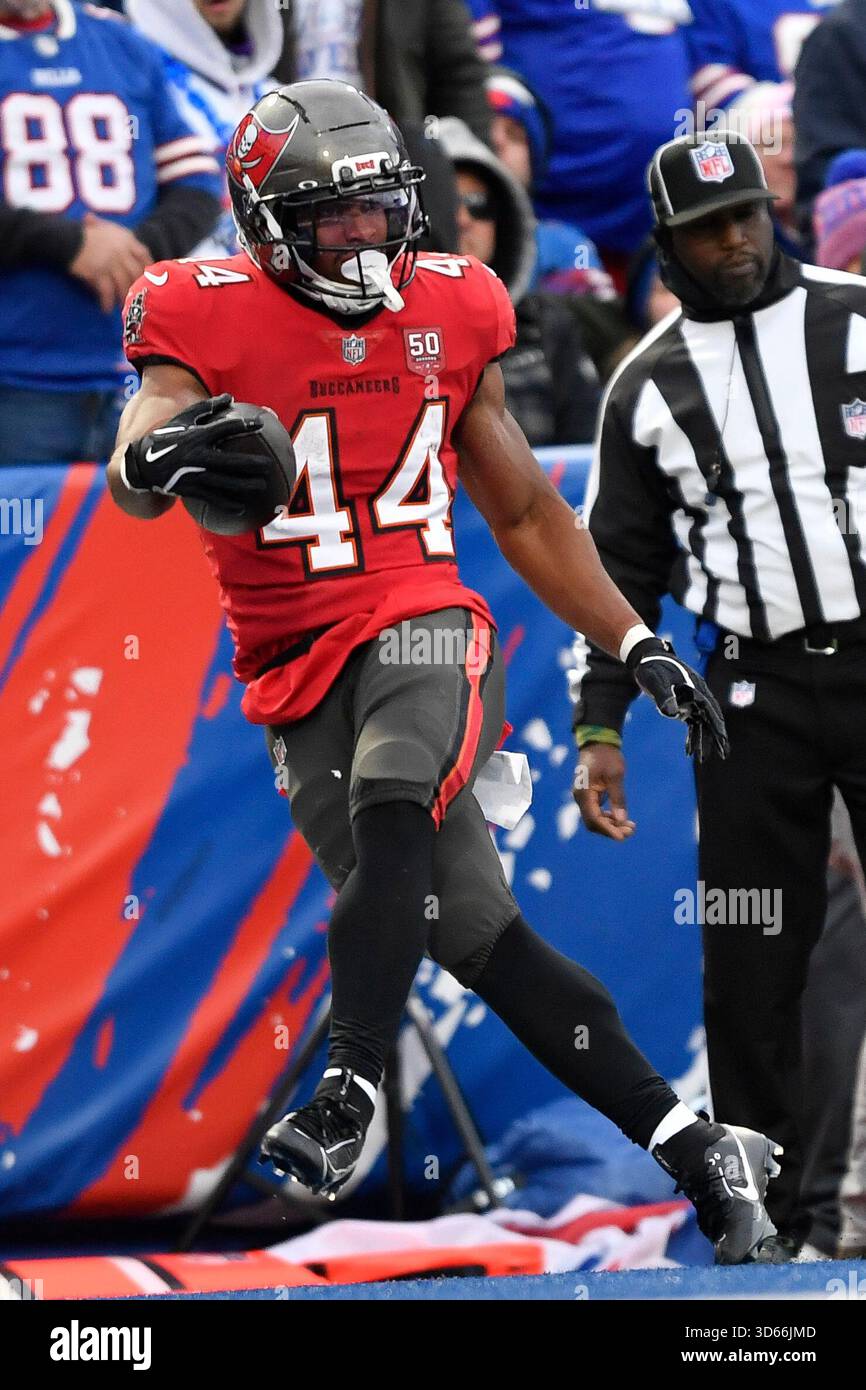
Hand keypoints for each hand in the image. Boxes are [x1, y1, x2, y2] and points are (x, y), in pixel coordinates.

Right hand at [69, 213, 150, 311]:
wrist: (65, 239)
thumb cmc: (83, 234)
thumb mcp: (102, 228)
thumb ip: (114, 233)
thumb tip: (121, 240)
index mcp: (125, 239)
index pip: (144, 254)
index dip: (149, 267)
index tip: (150, 279)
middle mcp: (121, 250)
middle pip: (136, 273)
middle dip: (138, 287)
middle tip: (138, 300)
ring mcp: (111, 262)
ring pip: (124, 284)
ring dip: (124, 298)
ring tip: (123, 308)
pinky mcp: (99, 272)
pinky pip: (107, 291)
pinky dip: (107, 302)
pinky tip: (106, 309)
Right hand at [122, 394, 273, 503]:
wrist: (143, 463)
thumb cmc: (168, 436)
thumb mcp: (183, 419)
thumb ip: (207, 408)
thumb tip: (230, 397)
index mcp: (196, 436)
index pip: (224, 428)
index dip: (243, 425)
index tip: (260, 424)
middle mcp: (197, 455)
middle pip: (230, 461)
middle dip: (250, 464)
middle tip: (268, 465)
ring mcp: (194, 474)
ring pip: (224, 482)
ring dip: (244, 485)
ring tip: (262, 486)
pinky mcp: (190, 489)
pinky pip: (212, 498)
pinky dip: (227, 503)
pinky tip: (241, 508)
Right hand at [573, 743, 635, 840]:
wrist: (598, 742)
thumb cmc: (606, 756)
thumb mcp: (615, 775)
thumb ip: (618, 798)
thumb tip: (622, 819)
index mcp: (584, 793)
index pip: (593, 819)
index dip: (608, 830)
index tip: (622, 837)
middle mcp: (581, 798)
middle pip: (593, 823)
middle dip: (610, 830)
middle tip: (630, 831)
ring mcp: (584, 797)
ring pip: (595, 819)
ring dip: (611, 825)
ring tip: (630, 827)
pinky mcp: (590, 796)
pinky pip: (597, 812)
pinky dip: (608, 818)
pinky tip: (622, 818)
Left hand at [628, 637, 728, 761]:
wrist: (645, 658)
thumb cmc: (651, 667)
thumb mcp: (655, 680)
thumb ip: (664, 695)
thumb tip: (671, 713)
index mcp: (696, 688)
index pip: (710, 710)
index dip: (717, 726)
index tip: (723, 740)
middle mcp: (697, 694)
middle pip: (710, 718)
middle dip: (716, 737)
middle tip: (723, 754)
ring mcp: (691, 700)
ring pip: (701, 723)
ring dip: (703, 740)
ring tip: (703, 758)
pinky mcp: (682, 704)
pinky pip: (691, 723)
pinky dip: (691, 736)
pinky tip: (689, 750)